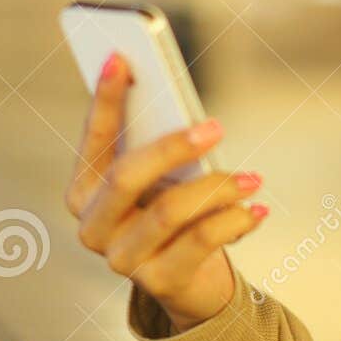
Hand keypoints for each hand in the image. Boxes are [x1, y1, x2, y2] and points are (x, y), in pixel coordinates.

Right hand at [64, 51, 268, 328]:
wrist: (189, 282)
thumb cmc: (171, 211)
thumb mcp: (160, 178)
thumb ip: (156, 145)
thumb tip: (176, 106)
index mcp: (83, 190)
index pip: (94, 138)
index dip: (105, 98)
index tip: (119, 57)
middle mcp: (92, 226)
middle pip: (127, 176)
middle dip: (173, 146)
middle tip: (215, 127)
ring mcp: (121, 259)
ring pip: (170, 211)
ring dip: (217, 187)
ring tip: (252, 178)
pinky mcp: (158, 283)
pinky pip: (200, 242)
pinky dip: (235, 220)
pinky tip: (257, 209)